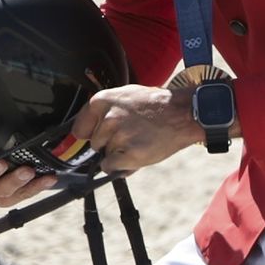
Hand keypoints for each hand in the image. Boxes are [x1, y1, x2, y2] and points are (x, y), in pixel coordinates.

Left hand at [68, 84, 203, 172]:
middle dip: (109, 144)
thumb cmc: (156, 105)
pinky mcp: (129, 155)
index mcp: (102, 101)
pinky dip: (122, 166)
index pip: (80, 129)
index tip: (103, 135)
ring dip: (118, 155)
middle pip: (95, 144)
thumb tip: (83, 132)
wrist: (184, 114)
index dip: (92, 134)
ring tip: (139, 142)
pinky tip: (138, 154)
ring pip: (105, 156)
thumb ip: (104, 111)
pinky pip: (111, 168)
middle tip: (131, 134)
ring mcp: (118, 137)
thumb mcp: (126, 95)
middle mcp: (107, 118)